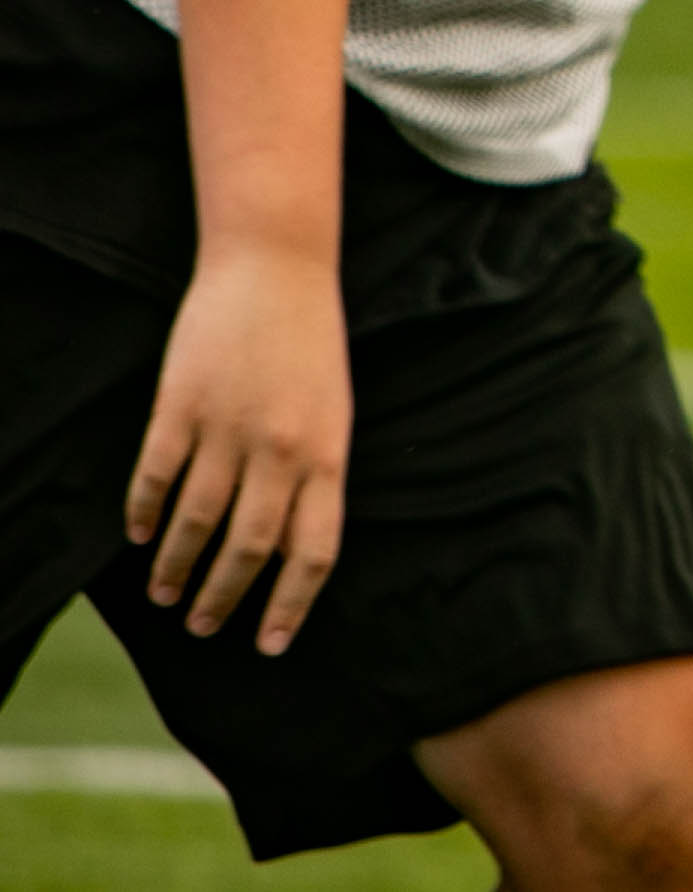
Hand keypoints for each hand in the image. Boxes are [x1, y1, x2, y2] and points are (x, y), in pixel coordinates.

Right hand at [128, 243, 352, 652]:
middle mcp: (282, 450)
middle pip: (250, 548)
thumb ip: (315, 475)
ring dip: (178, 566)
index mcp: (329, 454)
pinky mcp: (181, 407)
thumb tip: (288, 544)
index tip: (270, 643)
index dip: (291, 604)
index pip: (314, 551)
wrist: (276, 268)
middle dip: (224, 596)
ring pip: (196, 521)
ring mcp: (228, 429)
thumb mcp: (334, 412)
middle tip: (203, 626)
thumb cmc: (312, 344)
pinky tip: (139, 538)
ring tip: (165, 595)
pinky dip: (144, 514)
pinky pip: (156, 477)